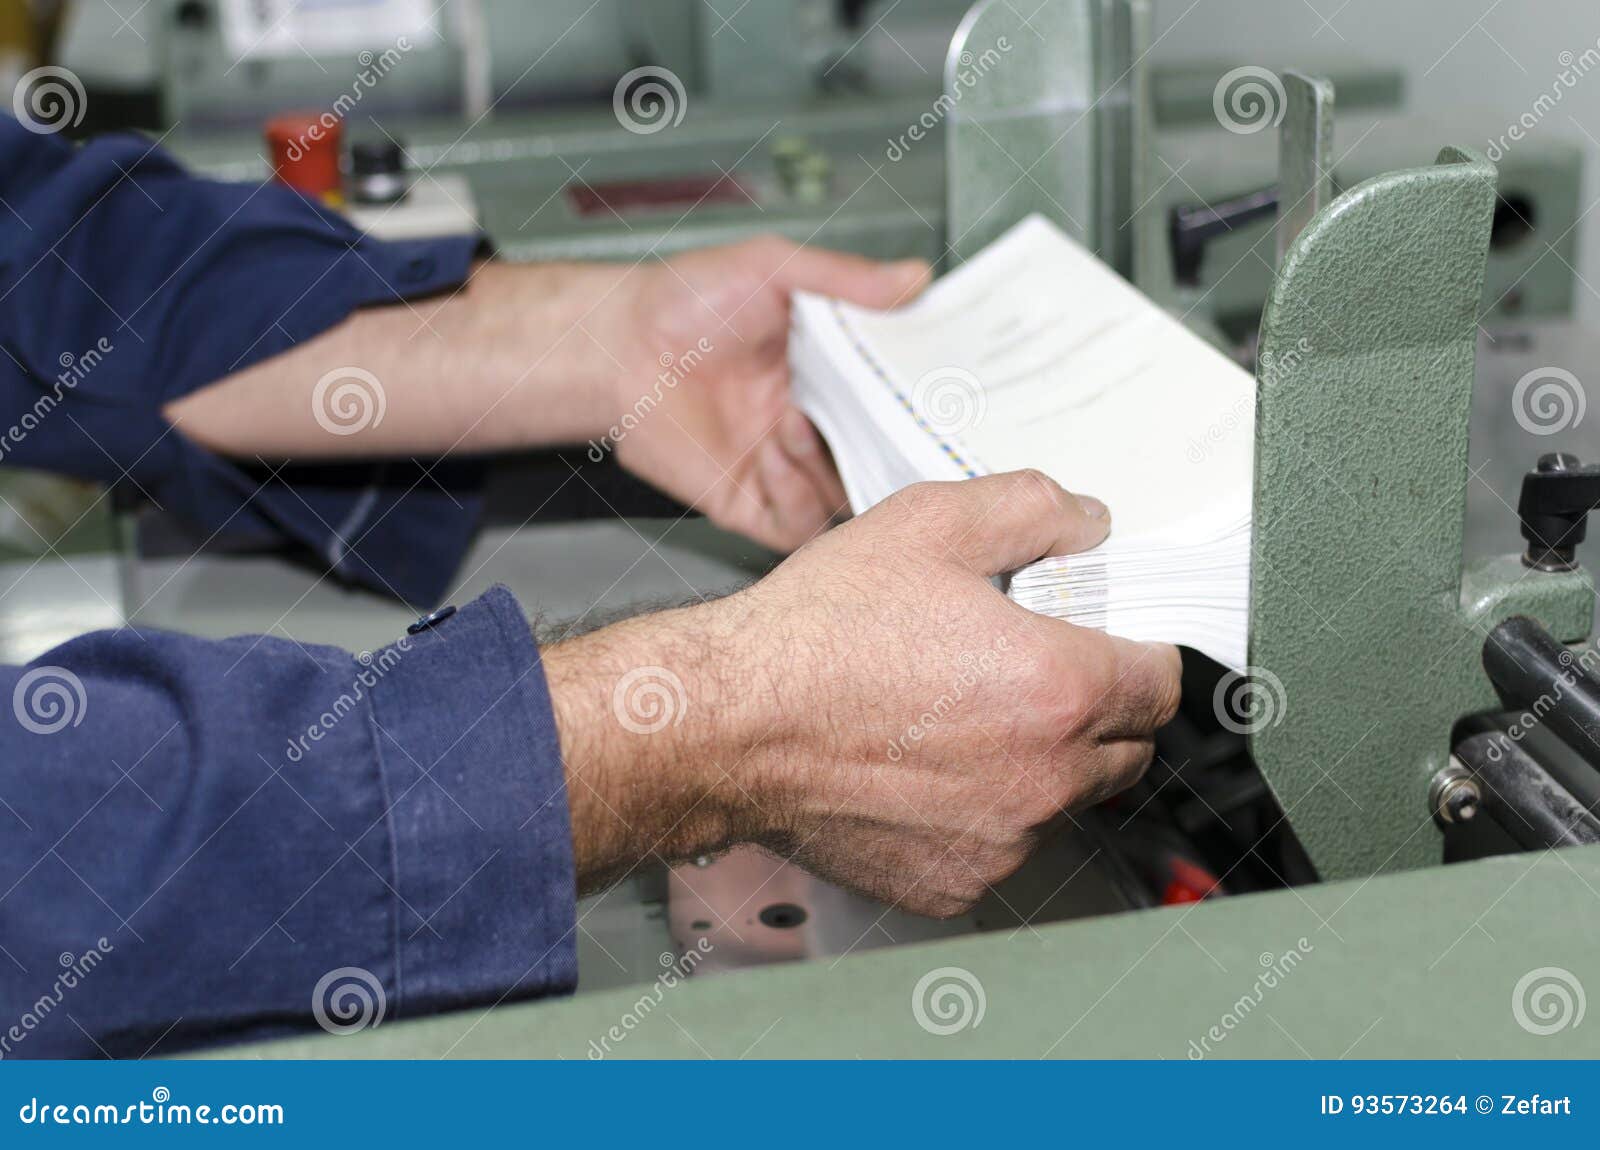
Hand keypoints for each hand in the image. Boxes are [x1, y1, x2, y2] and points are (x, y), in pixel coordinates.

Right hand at [542, 470, 1181, 914]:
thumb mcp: (928, 524)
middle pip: (1126, 748)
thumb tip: (1087, 522)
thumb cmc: (815, 634)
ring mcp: (1001, 840)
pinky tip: (925, 769)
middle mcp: (1044, 778)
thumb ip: (1032, 509)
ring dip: (1041, 764)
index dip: (1136, 650)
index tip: (1104, 640)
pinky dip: (983, 813)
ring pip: (1064, 802)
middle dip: (1095, 708)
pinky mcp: (956, 882)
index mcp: (1058, 689)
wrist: (729, 725)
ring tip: (961, 718)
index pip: (1162, 682)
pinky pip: (1002, 845)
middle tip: (1026, 671)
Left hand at [595, 236, 930, 551]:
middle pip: (878, 459)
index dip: (917, 409)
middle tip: (885, 429)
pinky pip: (795, 524)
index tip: (934, 398)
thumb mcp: (774, 268)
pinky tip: (776, 453)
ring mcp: (780, 466)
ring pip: (844, 498)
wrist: (617, 346)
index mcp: (828, 376)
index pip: (894, 405)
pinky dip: (798, 496)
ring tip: (800, 424)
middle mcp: (810, 424)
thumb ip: (845, 279)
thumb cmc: (684, 302)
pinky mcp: (746, 499)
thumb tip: (913, 278)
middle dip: (886, 451)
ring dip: (831, 468)